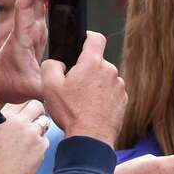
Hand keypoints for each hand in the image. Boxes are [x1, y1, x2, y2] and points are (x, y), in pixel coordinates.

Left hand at [0, 0, 66, 108]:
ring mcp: (29, 32)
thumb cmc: (8, 86)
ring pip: (36, 4)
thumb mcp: (32, 89)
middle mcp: (24, 31)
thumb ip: (50, 87)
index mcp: (22, 38)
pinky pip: (40, 13)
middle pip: (32, 0)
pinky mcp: (34, 36)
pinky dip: (48, 2)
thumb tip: (69, 84)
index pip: (25, 8)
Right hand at [0, 100, 49, 173]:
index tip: (25, 113)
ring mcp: (33, 133)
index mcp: (5, 118)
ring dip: (40, 128)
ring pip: (44, 122)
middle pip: (37, 105)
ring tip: (29, 141)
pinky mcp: (42, 145)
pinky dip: (41, 145)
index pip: (21, 102)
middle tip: (35, 121)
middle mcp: (20, 123)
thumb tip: (20, 115)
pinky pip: (46, 139)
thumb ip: (8, 123)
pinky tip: (30, 154)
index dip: (25, 107)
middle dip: (38, 111)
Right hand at [41, 31, 126, 146]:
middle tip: (73, 86)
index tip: (83, 40)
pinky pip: (111, 92)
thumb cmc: (71, 112)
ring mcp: (119, 86)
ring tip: (82, 101)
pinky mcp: (123, 99)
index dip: (88, 36)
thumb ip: (51, 66)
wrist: (91, 137)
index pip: (96, 38)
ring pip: (104, 78)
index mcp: (92, 64)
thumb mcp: (49, 86)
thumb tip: (58, 63)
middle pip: (97, 62)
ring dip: (95, 84)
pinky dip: (102, 97)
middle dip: (86, 70)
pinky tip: (91, 108)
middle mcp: (110, 71)